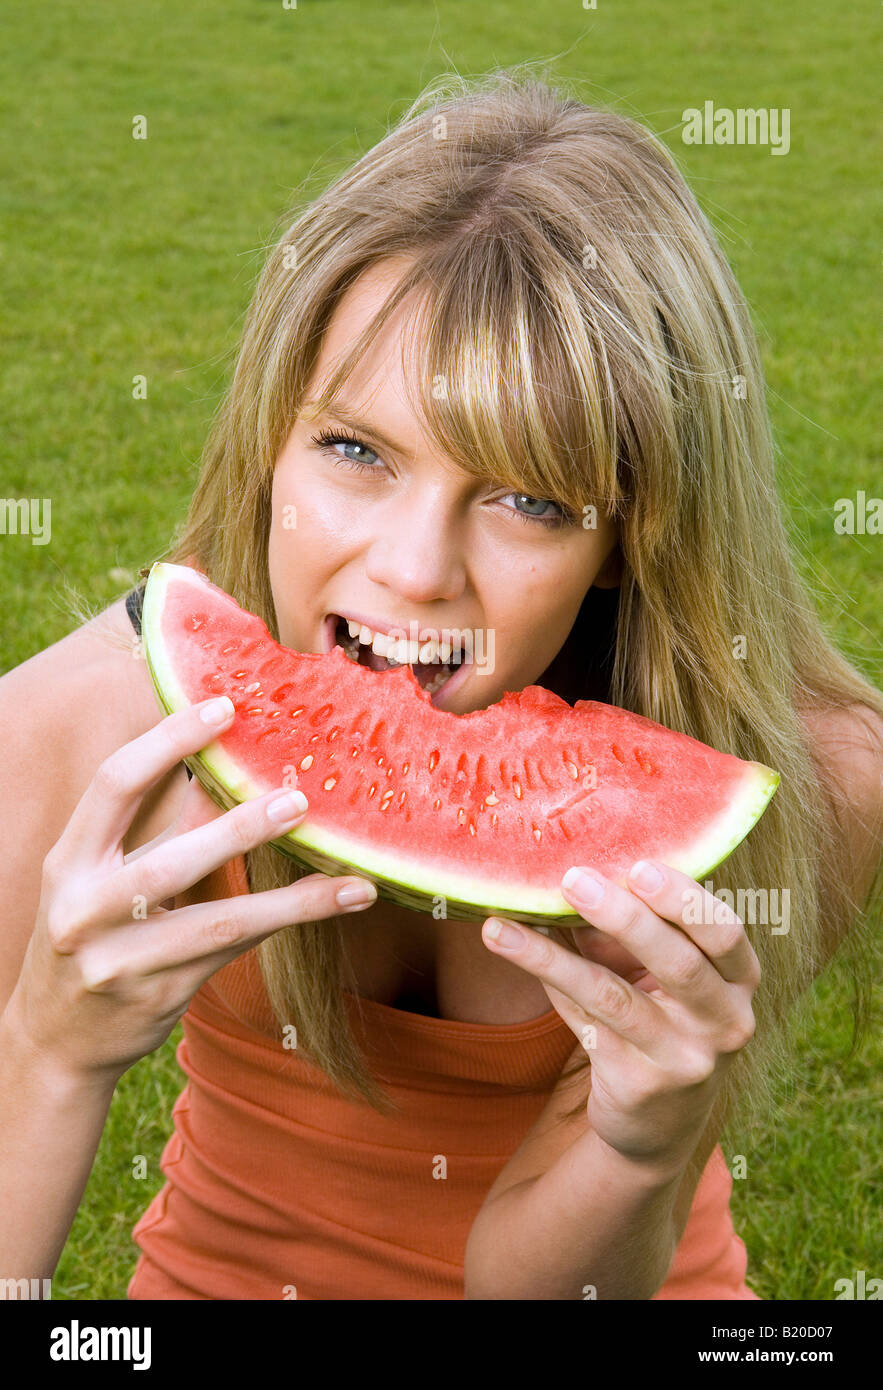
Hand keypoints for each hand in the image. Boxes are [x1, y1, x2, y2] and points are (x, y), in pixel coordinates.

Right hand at [7, 696, 377, 1087]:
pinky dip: (286, 921)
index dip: (169, 741)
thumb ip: (163, 828)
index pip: (114, 784)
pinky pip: (233, 951)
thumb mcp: (104, 876)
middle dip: (237, 829)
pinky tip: (338, 901)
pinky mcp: (158, 996)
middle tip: (298, 798)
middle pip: (168, 862)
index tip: (224, 707)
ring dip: (287, 896)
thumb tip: (228, 766)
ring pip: (214, 922)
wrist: (54, 1040)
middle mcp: (84, 910)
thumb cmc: (91, 934)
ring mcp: (119, 961)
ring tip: (345, 868)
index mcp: (68, 860)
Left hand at [481, 861, 760, 1173]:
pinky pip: (582, 1024)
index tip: (637, 866)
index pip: (723, 933)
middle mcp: (723, 1023)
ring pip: (612, 998)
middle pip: (677, 963)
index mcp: (739, 982)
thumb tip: (573, 879)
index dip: (683, 899)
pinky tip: (510, 952)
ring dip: (551, 958)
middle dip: (624, 918)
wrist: (662, 1126)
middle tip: (573, 880)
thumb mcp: (663, 977)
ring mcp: (682, 1059)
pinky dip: (547, 984)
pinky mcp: (637, 1085)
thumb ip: (632, 934)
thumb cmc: (662, 1020)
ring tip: (500, 927)